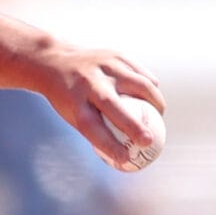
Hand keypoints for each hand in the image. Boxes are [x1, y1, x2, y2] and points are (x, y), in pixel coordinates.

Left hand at [37, 45, 165, 173]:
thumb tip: (124, 155)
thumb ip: (96, 131)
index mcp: (73, 101)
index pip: (92, 128)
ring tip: (159, 117)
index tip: (125, 159)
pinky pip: (142, 74)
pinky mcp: (117, 55)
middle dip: (133, 126)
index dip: (109, 145)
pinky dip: (151, 87)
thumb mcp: (72, 114)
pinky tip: (154, 99)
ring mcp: (104, 66)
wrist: (56, 60)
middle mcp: (89, 82)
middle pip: (113, 105)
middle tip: (149, 142)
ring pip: (139, 84)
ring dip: (155, 103)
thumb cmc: (68, 97)